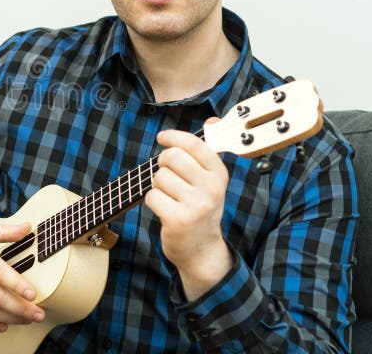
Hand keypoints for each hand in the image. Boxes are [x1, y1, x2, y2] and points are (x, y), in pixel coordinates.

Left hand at [143, 123, 233, 299]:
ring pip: (159, 177)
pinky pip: (152, 196)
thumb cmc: (200, 208)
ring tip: (170, 197)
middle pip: (172, 157)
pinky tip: (165, 210)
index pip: (194, 144)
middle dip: (162, 164)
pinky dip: (153, 201)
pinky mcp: (179, 219)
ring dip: (158, 186)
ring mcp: (196, 205)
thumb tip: (212, 121)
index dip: (174, 136)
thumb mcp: (210, 181)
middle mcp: (211, 189)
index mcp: (219, 175)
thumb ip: (206, 153)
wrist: (202, 250)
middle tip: (167, 176)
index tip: (162, 137)